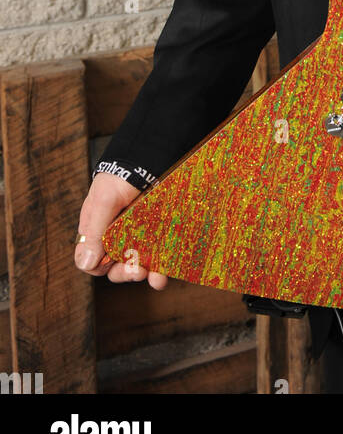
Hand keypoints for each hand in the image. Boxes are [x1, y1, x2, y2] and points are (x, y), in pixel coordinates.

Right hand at [74, 173, 167, 288]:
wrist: (151, 156)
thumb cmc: (121, 176)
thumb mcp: (104, 201)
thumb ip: (94, 232)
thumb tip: (86, 264)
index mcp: (97, 231)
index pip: (93, 261)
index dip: (101, 267)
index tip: (111, 264)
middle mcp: (117, 237)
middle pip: (116, 268)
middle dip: (125, 274)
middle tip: (136, 271)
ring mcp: (139, 235)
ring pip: (139, 265)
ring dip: (146, 275)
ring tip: (155, 277)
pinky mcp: (159, 232)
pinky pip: (159, 255)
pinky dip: (162, 267)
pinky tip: (165, 272)